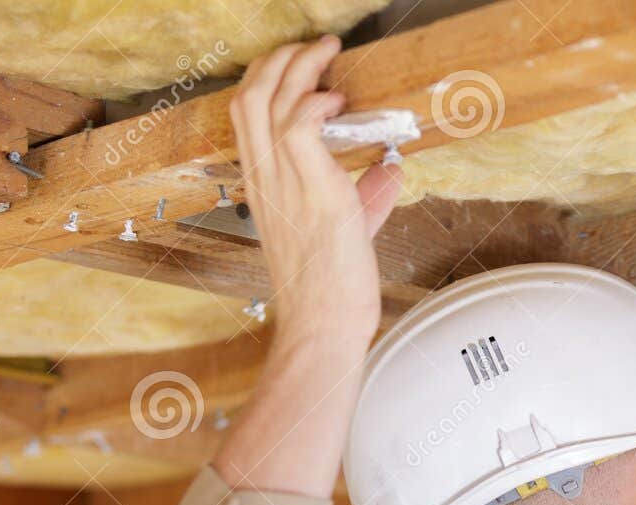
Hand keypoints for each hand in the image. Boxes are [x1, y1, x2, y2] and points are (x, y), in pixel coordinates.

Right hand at [229, 34, 402, 351]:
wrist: (324, 323)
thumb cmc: (330, 288)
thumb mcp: (349, 228)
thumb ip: (368, 195)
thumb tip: (390, 168)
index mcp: (264, 185)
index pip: (245, 113)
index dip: (267, 79)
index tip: (297, 65)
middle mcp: (265, 178)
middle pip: (248, 94)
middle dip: (279, 60)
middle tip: (313, 49)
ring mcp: (284, 183)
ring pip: (267, 99)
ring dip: (298, 67)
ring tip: (326, 55)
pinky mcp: (313, 189)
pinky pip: (299, 124)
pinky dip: (315, 101)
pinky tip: (337, 101)